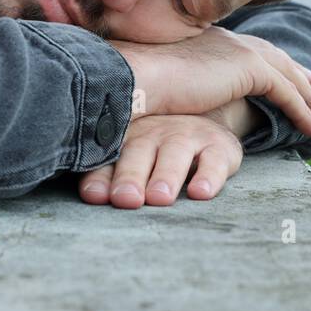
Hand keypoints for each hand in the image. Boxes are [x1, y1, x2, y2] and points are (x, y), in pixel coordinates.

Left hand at [76, 110, 243, 208]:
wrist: (207, 112)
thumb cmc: (155, 146)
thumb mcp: (131, 155)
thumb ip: (107, 175)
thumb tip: (91, 196)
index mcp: (127, 136)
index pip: (108, 157)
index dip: (100, 176)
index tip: (95, 196)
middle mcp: (154, 133)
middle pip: (139, 153)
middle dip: (131, 176)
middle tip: (127, 199)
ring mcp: (187, 136)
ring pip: (175, 153)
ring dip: (166, 175)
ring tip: (160, 197)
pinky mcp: (218, 145)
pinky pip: (214, 160)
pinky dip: (209, 176)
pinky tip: (200, 192)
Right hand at [110, 26, 310, 136]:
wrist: (135, 76)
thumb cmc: (134, 84)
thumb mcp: (156, 82)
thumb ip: (171, 84)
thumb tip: (162, 98)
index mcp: (204, 38)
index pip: (243, 49)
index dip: (264, 59)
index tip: (279, 67)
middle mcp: (225, 39)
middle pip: (270, 55)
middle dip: (293, 69)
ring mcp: (238, 51)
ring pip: (283, 74)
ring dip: (304, 94)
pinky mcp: (249, 69)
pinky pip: (284, 93)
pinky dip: (300, 110)